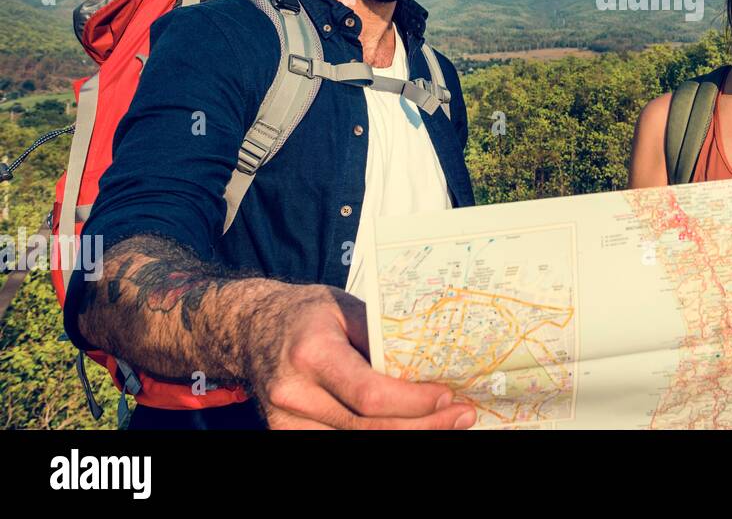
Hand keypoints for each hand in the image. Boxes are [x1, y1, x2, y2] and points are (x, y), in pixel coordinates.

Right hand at [248, 285, 477, 429]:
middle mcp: (294, 392)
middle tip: (462, 415)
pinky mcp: (285, 435)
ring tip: (445, 422)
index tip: (447, 395)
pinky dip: (379, 434)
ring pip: (357, 441)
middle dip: (423, 424)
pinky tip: (410, 426)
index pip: (369, 394)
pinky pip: (340, 441)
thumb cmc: (307, 313)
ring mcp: (286, 421)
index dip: (413, 403)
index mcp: (311, 353)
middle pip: (368, 427)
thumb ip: (382, 336)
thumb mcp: (346, 308)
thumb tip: (433, 360)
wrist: (251, 327)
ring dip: (407, 434)